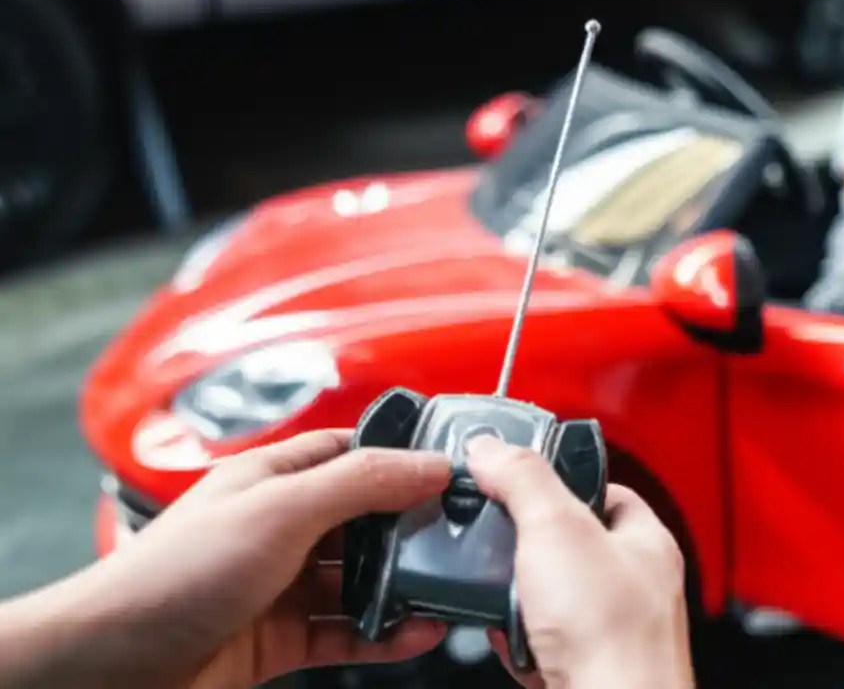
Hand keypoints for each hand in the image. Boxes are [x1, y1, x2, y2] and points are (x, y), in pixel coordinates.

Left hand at [0, 430, 449, 688]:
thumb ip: (361, 483)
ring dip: (403, 588)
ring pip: (359, 581)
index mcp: (272, 477)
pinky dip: (384, 634)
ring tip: (443, 592)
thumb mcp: (281, 509)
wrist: (114, 662)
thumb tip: (429, 464)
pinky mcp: (281, 638)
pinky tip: (413, 633)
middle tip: (457, 537)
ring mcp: (280, 584)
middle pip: (363, 520)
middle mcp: (278, 527)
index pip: (349, 453)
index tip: (450, 470)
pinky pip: (347, 632)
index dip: (400, 457)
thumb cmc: (172, 573)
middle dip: (410, 529)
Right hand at [465, 437, 695, 688]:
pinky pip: (542, 646)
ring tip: (504, 599)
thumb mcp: (556, 528)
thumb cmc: (614, 636)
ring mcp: (612, 632)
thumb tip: (492, 447)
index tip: (518, 478)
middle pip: (569, 547)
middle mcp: (635, 586)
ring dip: (519, 600)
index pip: (602, 490)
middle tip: (501, 547)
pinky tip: (511, 642)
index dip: (559, 481)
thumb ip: (524, 479)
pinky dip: (520, 643)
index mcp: (644, 541)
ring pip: (551, 600)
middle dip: (528, 549)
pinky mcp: (586, 670)